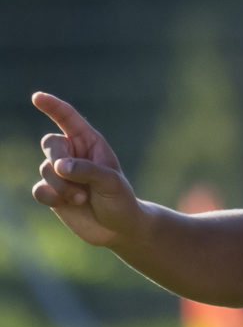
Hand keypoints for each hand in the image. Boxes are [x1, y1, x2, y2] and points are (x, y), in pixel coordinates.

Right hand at [30, 92, 143, 247]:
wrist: (119, 229)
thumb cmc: (121, 200)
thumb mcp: (111, 182)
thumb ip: (87, 170)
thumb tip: (59, 166)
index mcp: (90, 142)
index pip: (68, 118)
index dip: (53, 106)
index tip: (38, 97)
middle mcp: (72, 154)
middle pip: (50, 144)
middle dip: (59, 160)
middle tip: (72, 175)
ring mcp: (60, 173)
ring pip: (45, 169)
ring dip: (63, 186)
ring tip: (83, 198)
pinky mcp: (51, 192)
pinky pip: (39, 189)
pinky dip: (52, 197)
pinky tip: (67, 204)